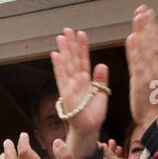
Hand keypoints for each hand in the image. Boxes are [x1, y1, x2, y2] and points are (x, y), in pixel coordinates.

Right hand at [51, 28, 109, 158]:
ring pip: (67, 65)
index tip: (81, 33)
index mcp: (84, 81)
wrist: (89, 129)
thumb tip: (102, 64)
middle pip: (73, 59)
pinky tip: (55, 54)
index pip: (83, 60)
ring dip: (64, 51)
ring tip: (61, 37)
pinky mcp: (66, 93)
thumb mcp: (101, 93)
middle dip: (70, 44)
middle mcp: (75, 82)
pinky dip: (58, 66)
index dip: (82, 47)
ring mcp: (70, 87)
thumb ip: (101, 79)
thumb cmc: (93, 115)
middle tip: (67, 29)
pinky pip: (62, 77)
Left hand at [126, 5, 157, 127]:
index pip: (154, 44)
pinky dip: (134, 50)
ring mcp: (147, 73)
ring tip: (139, 14)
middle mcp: (153, 68)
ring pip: (145, 48)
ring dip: (142, 30)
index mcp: (156, 68)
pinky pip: (137, 63)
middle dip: (147, 24)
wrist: (154, 122)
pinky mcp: (140, 82)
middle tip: (143, 8)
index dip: (151, 28)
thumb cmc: (155, 106)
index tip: (148, 13)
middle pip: (151, 42)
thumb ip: (156, 71)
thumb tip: (157, 60)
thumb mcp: (157, 86)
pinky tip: (131, 38)